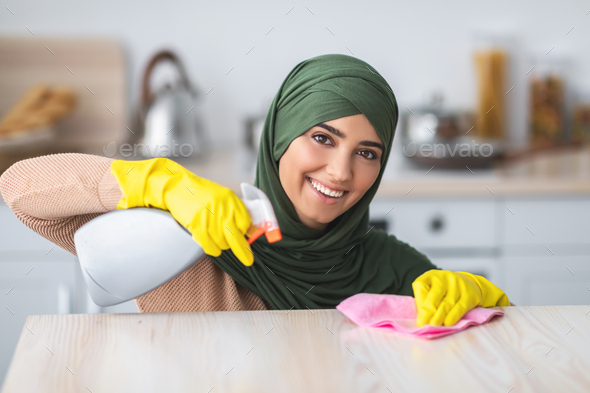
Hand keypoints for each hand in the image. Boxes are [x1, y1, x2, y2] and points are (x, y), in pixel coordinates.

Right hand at [110, 157, 253, 265]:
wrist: (176, 186)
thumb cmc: (199, 192)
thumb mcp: (221, 196)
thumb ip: (234, 211)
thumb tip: (247, 230)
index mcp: (230, 199)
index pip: (245, 222)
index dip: (246, 233)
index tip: (247, 239)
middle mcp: (222, 207)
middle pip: (236, 236)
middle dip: (243, 251)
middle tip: (247, 260)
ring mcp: (209, 217)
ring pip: (222, 243)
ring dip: (221, 246)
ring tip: (216, 239)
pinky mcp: (196, 225)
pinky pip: (209, 246)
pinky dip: (212, 249)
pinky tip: (212, 247)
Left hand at [412, 270, 509, 326]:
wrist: (469, 284)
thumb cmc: (444, 291)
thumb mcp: (431, 290)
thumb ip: (424, 300)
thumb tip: (420, 319)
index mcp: (430, 276)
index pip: (421, 286)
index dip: (419, 302)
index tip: (418, 318)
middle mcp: (444, 277)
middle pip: (433, 296)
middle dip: (427, 311)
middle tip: (423, 325)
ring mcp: (458, 284)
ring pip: (447, 303)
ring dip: (439, 316)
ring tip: (433, 327)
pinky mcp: (469, 293)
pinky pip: (460, 307)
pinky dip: (453, 316)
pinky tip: (447, 323)